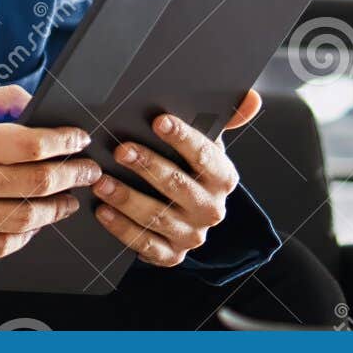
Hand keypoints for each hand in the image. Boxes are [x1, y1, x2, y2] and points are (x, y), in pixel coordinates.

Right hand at [0, 85, 101, 262]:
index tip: (80, 140)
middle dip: (72, 175)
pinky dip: (24, 236)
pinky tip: (33, 225)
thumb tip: (29, 99)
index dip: (63, 142)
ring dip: (55, 209)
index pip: (29, 144)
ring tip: (69, 200)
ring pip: (24, 218)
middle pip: (36, 182)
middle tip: (88, 171)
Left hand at [92, 89, 260, 266]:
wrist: (188, 216)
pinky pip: (147, 245)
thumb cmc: (191, 170)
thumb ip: (224, 119)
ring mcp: (192, 235)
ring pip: (159, 217)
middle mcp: (211, 209)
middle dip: (148, 167)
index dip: (182, 137)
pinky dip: (123, 229)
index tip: (158, 120)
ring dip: (128, 198)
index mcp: (222, 178)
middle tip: (121, 150)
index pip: (205, 156)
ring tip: (101, 181)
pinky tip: (103, 212)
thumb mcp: (206, 146)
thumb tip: (251, 97)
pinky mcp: (172, 255)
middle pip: (179, 186)